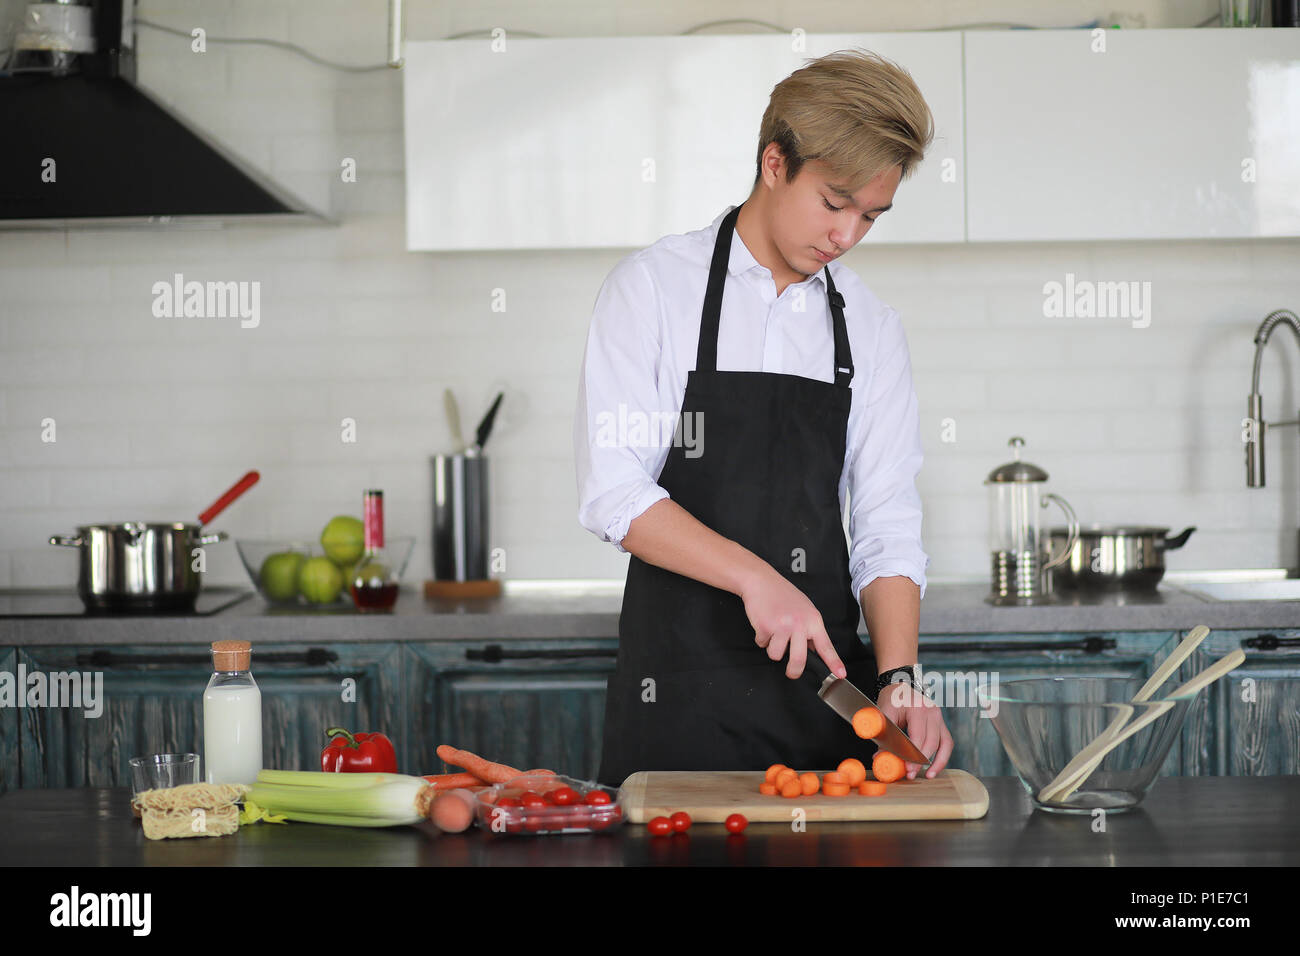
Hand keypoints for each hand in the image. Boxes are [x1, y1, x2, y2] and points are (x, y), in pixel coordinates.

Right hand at [740, 565, 845, 679]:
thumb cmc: (783, 594)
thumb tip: (813, 650)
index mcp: (813, 620)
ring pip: (776, 655)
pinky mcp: (765, 627)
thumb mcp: (805, 609)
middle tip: (791, 673)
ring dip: (772, 648)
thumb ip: (810, 630)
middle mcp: (799, 624)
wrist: (761, 581)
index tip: (841, 674)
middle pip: (799, 660)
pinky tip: (763, 624)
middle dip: (794, 671)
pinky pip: (762, 644)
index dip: (834, 662)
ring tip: (772, 633)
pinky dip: (761, 638)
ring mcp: (782, 626)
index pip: (826, 646)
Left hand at [876, 682, 953, 779]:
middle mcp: (931, 711)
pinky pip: (947, 742)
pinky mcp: (941, 723)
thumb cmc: (891, 699)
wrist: (899, 686)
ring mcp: (939, 717)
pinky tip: (935, 768)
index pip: (918, 736)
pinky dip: (943, 756)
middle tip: (911, 774)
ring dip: (938, 762)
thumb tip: (879, 758)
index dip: (913, 755)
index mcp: (917, 707)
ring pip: (944, 744)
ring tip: (929, 776)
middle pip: (931, 742)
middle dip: (921, 761)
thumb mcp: (883, 714)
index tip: (907, 769)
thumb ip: (882, 735)